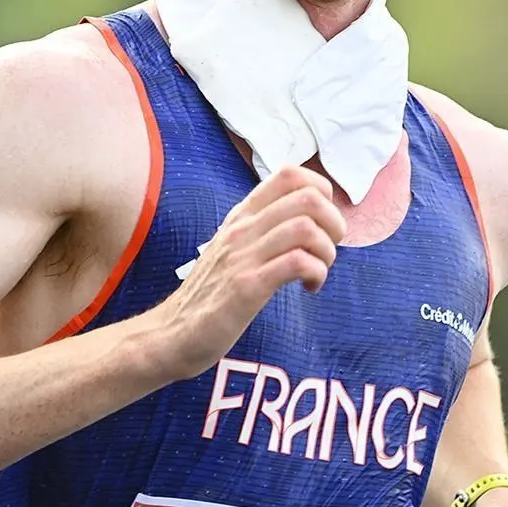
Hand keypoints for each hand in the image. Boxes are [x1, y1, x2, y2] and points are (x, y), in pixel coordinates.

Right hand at [156, 165, 345, 380]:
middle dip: (333, 223)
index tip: (321, 223)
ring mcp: (243, 256)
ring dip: (326, 251)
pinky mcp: (246, 286)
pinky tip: (308, 288)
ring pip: (306, 228)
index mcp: (242, 215)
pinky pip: (296, 263)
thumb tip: (306, 218)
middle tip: (327, 250)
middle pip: (308, 197)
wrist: (173, 332)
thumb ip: (262, 229)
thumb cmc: (211, 294)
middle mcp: (243, 228)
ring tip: (318, 271)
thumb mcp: (234, 249)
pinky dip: (316, 274)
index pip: (290, 174)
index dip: (321, 192)